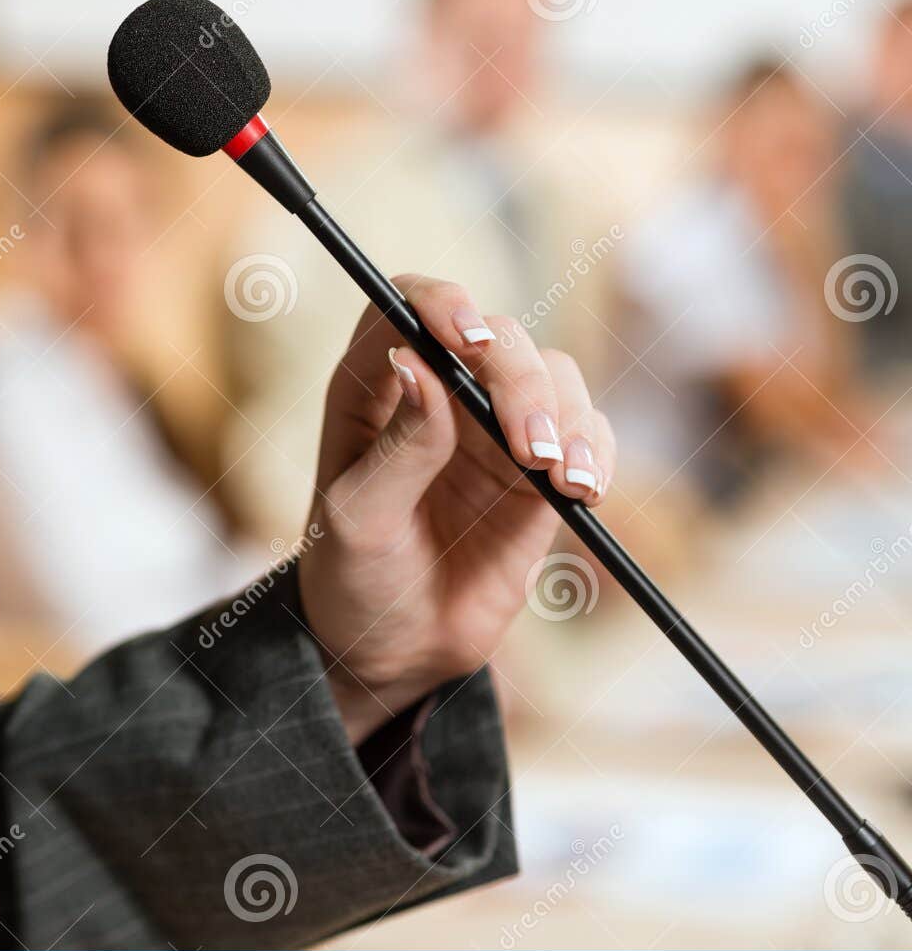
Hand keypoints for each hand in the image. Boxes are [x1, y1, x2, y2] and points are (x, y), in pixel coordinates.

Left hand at [298, 276, 615, 743]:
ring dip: (567, 415)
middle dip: (520, 380)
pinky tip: (584, 489)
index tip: (466, 338)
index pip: (406, 304)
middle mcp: (437, 392)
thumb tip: (418, 361)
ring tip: (562, 478)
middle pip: (495, 336)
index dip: (441, 303)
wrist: (396, 648)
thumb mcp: (358, 520)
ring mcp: (492, 428)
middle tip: (531, 448)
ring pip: (551, 373)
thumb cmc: (354, 578)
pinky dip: (597, 450)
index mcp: (372, 387)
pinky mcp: (539, 470)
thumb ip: (397, 446)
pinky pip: (587, 433)